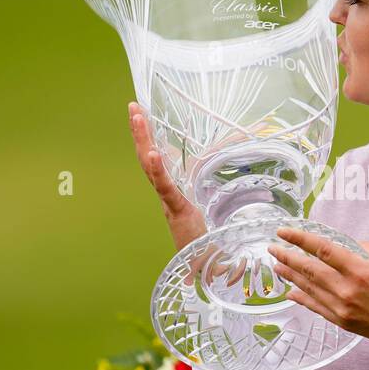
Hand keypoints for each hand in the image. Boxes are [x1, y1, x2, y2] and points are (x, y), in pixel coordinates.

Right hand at [127, 102, 206, 252]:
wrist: (209, 263)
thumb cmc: (209, 234)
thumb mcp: (213, 200)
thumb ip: (217, 181)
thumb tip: (236, 152)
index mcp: (173, 188)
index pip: (156, 156)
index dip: (148, 134)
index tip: (139, 111)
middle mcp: (167, 193)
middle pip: (148, 157)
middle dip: (140, 131)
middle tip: (132, 106)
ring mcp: (170, 202)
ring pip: (152, 169)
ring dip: (144, 142)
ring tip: (138, 119)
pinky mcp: (178, 211)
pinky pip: (166, 189)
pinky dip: (158, 171)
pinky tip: (153, 154)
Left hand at [267, 226, 368, 350]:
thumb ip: (366, 247)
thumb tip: (344, 246)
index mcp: (360, 269)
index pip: (322, 250)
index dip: (300, 239)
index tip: (284, 231)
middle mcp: (346, 289)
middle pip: (308, 270)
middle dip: (287, 256)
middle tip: (272, 247)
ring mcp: (342, 308)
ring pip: (308, 288)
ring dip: (290, 276)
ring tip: (277, 264)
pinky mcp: (342, 322)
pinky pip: (315, 307)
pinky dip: (301, 298)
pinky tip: (291, 291)